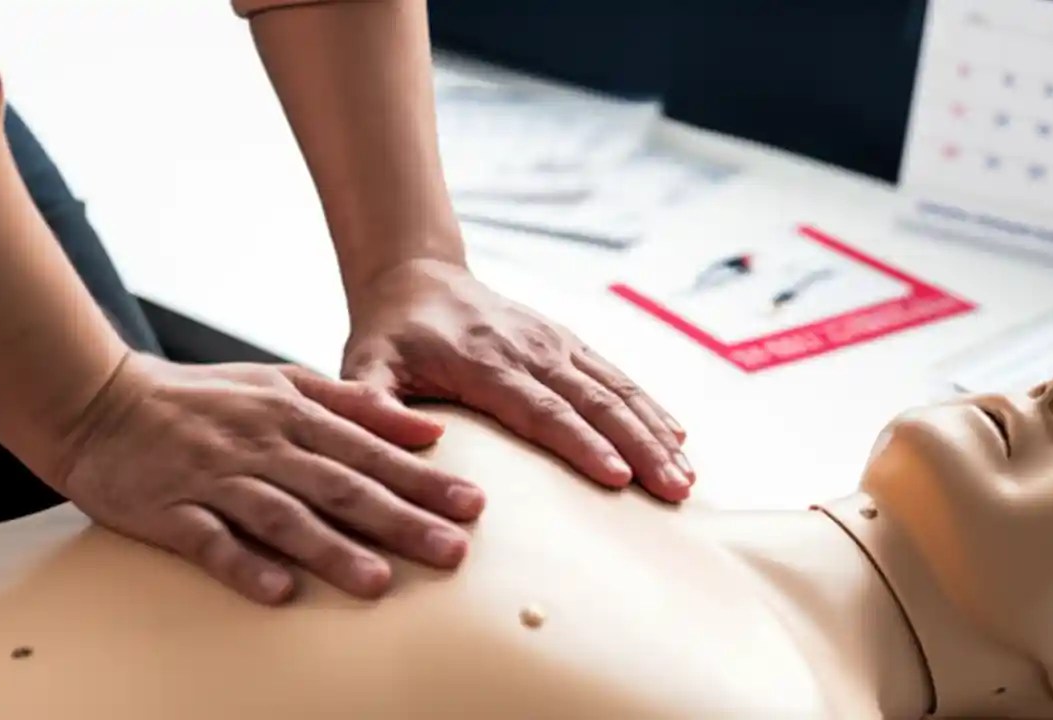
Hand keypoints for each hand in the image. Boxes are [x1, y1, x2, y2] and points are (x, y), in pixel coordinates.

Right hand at [52, 352, 485, 604]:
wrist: (101, 399)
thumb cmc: (204, 396)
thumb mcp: (284, 382)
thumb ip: (356, 403)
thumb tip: (426, 429)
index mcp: (295, 416)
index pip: (371, 452)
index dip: (423, 479)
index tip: (471, 504)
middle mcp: (265, 447)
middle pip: (342, 487)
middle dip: (401, 519)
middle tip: (451, 549)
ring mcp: (218, 479)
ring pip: (284, 517)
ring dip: (333, 550)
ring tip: (378, 581)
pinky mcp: (172, 510)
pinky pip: (212, 542)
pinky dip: (244, 564)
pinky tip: (279, 591)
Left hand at [341, 258, 693, 501]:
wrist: (417, 278)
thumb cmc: (390, 336)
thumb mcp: (365, 364)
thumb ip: (372, 401)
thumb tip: (407, 438)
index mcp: (484, 362)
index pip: (541, 409)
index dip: (581, 443)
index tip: (618, 478)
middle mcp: (531, 349)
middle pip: (595, 402)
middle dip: (639, 447)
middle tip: (675, 490)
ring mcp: (556, 343)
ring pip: (617, 389)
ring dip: (655, 432)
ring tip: (687, 476)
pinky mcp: (570, 343)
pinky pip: (618, 377)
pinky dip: (651, 407)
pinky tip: (678, 437)